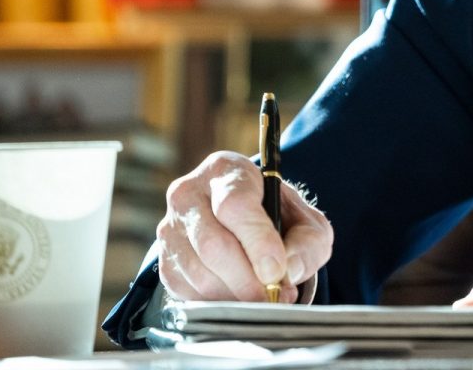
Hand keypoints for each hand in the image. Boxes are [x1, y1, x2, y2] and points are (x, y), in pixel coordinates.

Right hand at [156, 150, 333, 302]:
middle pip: (213, 244)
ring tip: (262, 298)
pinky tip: (239, 297)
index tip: (276, 271)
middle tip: (273, 296)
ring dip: (234, 295)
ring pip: (199, 272)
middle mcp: (190, 193)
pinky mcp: (165, 259)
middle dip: (247, 279)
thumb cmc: (279, 219)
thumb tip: (287, 270)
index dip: (257, 242)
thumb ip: (307, 243)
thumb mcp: (306, 222)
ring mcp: (171, 227)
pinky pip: (186, 290)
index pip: (235, 205)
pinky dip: (217, 302)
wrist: (246, 225)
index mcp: (226, 170)